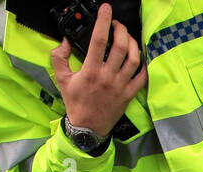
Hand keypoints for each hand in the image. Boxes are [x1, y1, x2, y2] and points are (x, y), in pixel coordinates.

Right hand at [49, 3, 145, 138]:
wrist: (88, 127)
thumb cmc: (76, 103)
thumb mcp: (62, 79)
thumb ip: (59, 57)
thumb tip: (64, 41)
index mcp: (91, 71)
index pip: (99, 40)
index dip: (104, 21)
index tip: (106, 9)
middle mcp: (107, 77)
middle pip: (120, 46)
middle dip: (121, 30)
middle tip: (117, 24)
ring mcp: (120, 86)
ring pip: (133, 60)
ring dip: (133, 44)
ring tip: (128, 38)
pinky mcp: (129, 95)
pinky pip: (141, 78)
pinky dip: (143, 65)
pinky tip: (138, 57)